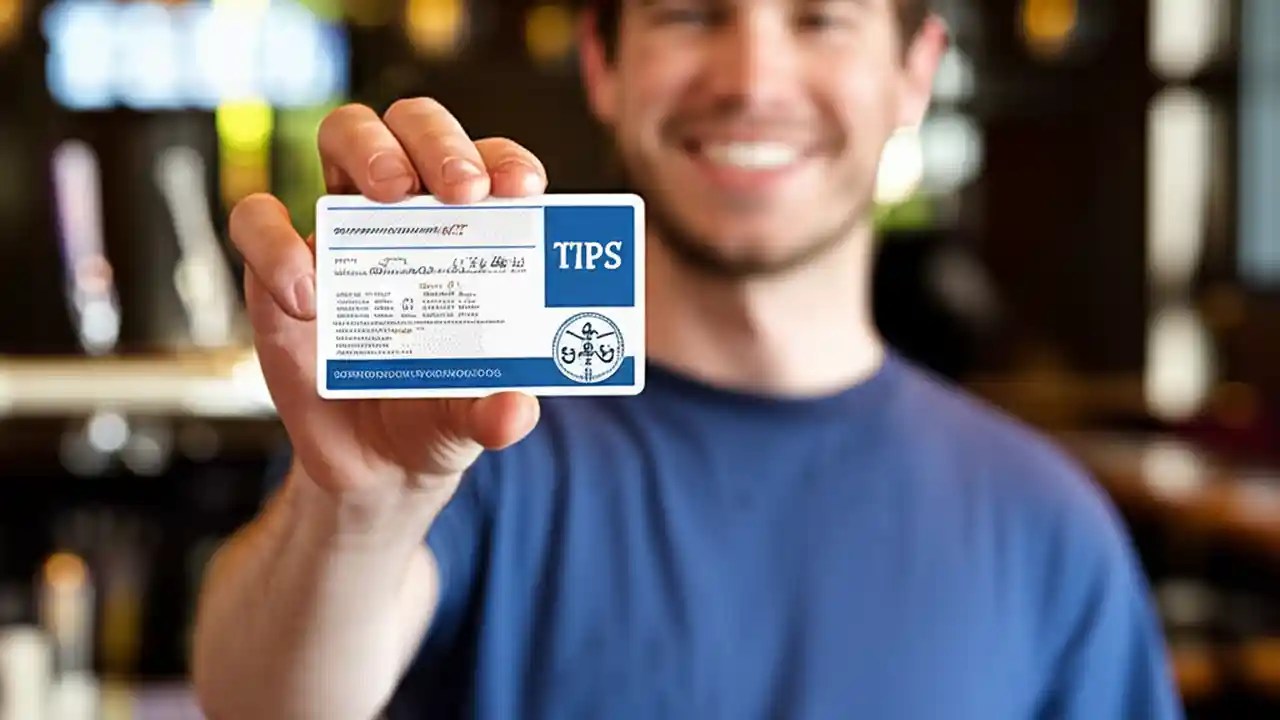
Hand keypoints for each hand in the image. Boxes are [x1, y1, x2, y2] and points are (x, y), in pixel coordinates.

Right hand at [230, 98, 546, 496]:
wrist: (373, 465)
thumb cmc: (436, 415)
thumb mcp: (473, 420)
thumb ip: (496, 414)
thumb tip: (514, 413)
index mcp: (469, 233)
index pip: (490, 165)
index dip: (505, 161)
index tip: (524, 188)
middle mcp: (406, 215)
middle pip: (414, 125)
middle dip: (439, 141)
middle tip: (461, 189)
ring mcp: (341, 231)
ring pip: (344, 135)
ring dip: (368, 149)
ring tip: (390, 195)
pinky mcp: (277, 267)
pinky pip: (257, 220)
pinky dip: (276, 243)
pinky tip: (305, 294)